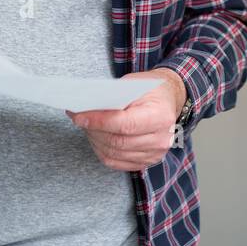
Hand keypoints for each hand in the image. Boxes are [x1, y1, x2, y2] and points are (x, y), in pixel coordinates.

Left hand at [67, 68, 186, 171]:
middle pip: (118, 141)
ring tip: (86, 126)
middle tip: (78, 118)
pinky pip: (117, 162)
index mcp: (160, 116)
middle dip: (93, 130)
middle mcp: (161, 139)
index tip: (79, 116)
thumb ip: (114, 95)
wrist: (169, 101)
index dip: (99, 121)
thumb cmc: (151, 90)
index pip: (125, 124)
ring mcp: (155, 154)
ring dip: (95, 140)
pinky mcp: (147, 161)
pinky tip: (96, 138)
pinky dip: (102, 151)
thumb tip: (87, 106)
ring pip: (114, 153)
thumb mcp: (134, 83)